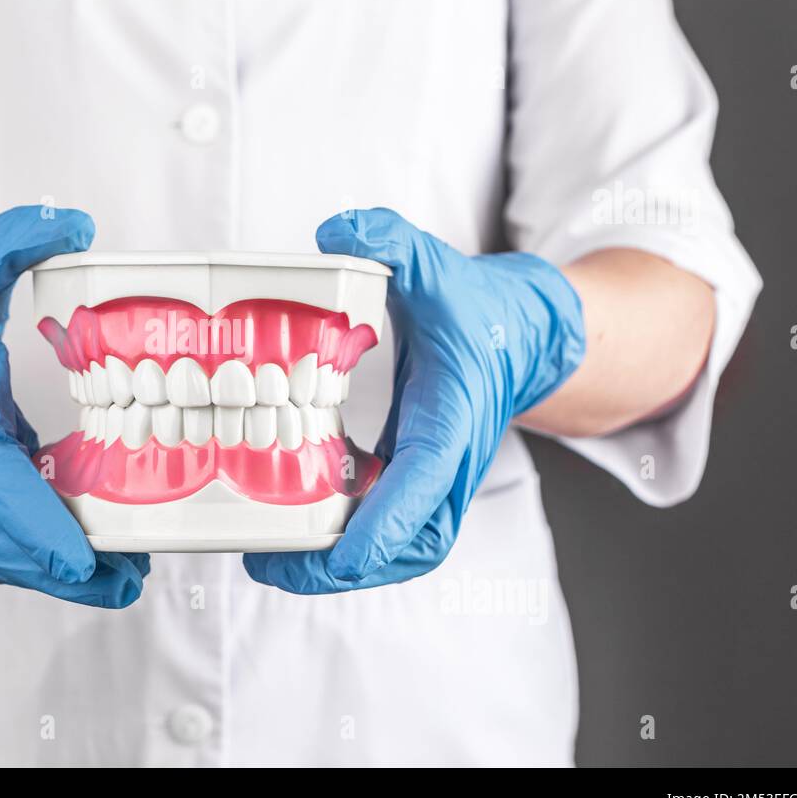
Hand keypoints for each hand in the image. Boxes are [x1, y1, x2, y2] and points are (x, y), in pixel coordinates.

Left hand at [244, 208, 584, 593]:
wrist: (526, 335)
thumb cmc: (481, 310)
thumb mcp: (436, 267)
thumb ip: (392, 242)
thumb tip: (337, 230)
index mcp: (452, 420)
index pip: (422, 484)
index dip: (382, 525)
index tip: (341, 555)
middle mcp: (449, 463)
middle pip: (409, 544)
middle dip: (344, 567)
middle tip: (270, 564)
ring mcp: (438, 480)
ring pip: (401, 547)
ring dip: (341, 564)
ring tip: (270, 559)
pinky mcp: (420, 480)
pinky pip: (388, 526)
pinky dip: (346, 538)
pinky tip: (292, 524)